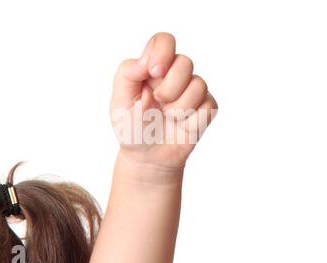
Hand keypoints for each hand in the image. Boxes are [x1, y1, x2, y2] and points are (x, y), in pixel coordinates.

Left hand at [110, 32, 217, 171]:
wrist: (146, 158)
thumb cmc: (132, 129)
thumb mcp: (119, 103)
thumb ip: (127, 73)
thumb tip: (147, 59)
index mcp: (154, 66)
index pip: (164, 41)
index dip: (162, 53)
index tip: (153, 73)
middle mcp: (175, 73)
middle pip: (185, 62)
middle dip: (169, 88)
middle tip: (158, 103)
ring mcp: (193, 89)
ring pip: (198, 85)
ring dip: (179, 108)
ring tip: (168, 117)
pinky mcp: (206, 107)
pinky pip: (207, 107)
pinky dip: (191, 121)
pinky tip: (180, 126)